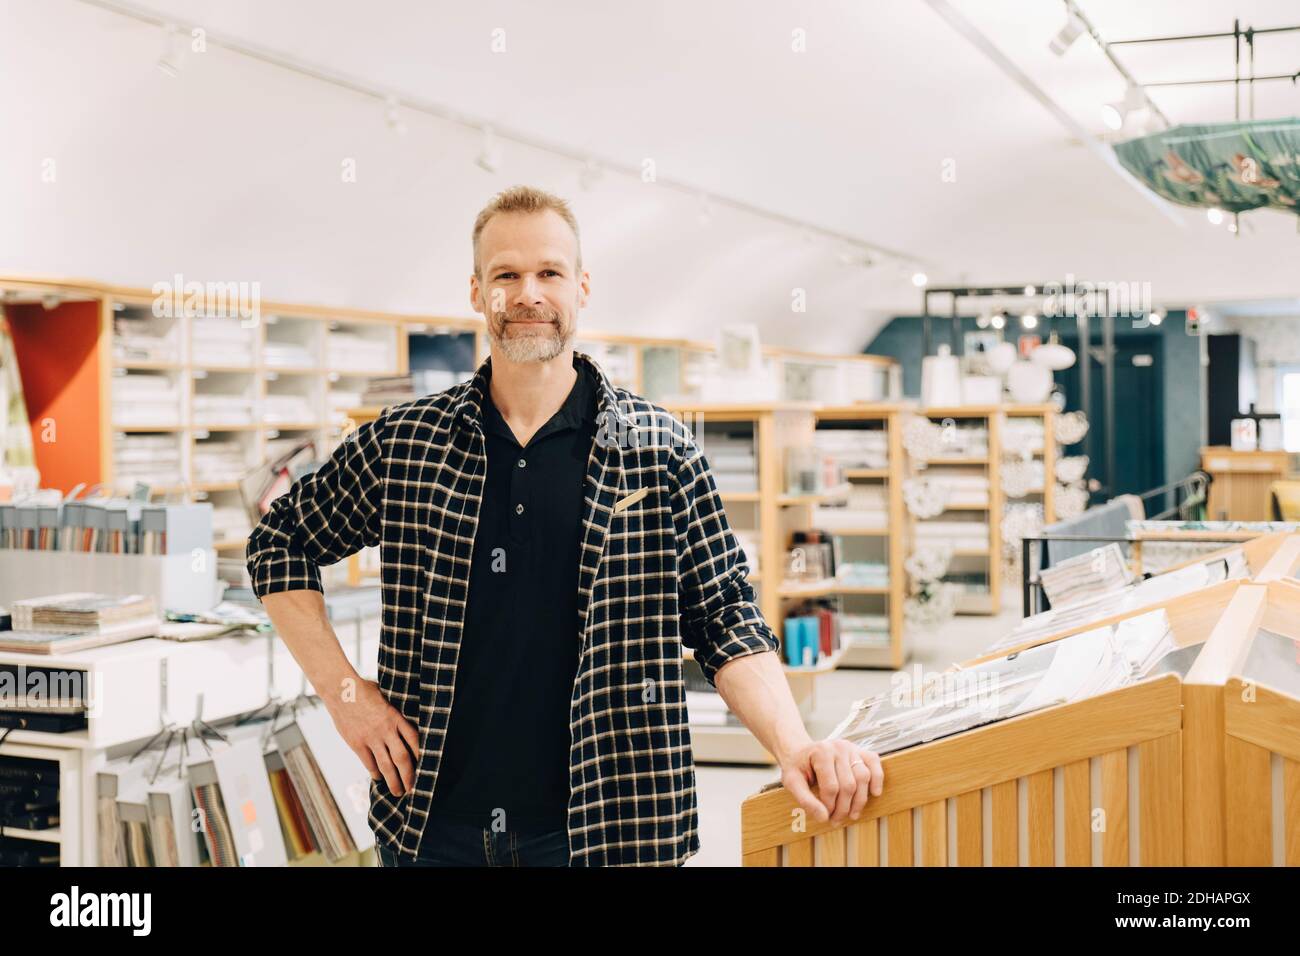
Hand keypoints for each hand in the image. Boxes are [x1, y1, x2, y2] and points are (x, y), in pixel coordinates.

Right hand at [325, 678, 420, 797]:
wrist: (341, 690)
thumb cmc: (364, 690)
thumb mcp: (385, 696)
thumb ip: (395, 710)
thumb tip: (404, 717)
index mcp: (396, 717)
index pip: (414, 739)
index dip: (421, 755)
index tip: (426, 766)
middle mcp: (386, 730)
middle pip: (402, 758)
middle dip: (409, 775)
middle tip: (413, 788)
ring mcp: (371, 738)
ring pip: (386, 765)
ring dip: (393, 781)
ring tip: (398, 791)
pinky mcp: (357, 743)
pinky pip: (368, 763)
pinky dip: (375, 773)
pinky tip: (379, 779)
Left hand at [780, 739, 883, 825]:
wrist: (801, 753)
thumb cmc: (797, 768)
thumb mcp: (792, 783)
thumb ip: (805, 800)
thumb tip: (823, 818)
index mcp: (821, 752)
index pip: (831, 787)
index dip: (829, 806)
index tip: (825, 816)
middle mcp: (838, 747)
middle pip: (848, 785)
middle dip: (843, 808)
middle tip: (836, 820)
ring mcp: (851, 747)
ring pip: (863, 777)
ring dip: (859, 801)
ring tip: (852, 814)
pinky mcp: (859, 750)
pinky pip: (874, 762)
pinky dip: (877, 778)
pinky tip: (874, 793)